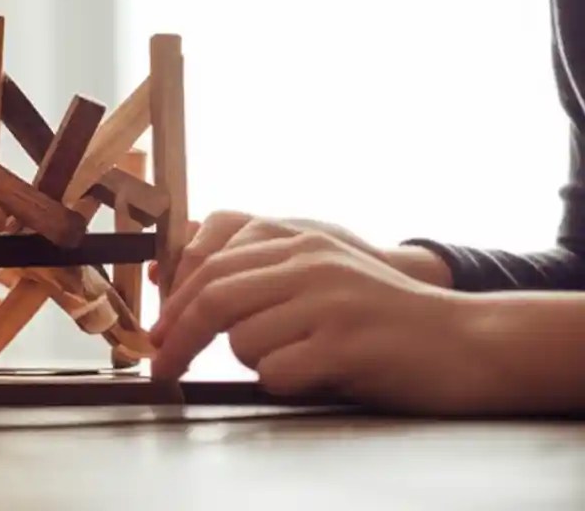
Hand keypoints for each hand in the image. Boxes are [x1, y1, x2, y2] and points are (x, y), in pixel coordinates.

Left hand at [149, 219, 493, 412]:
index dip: (174, 302)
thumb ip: (259, 277)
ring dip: (257, 362)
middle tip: (161, 369)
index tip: (157, 333)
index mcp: (299, 240)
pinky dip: (287, 384)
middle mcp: (311, 262)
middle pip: (213, 297)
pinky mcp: (346, 344)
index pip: (210, 264)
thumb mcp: (320, 277)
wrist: (467, 341)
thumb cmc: (381, 318)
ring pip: (244, 341)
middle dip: (177, 338)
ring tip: (301, 361)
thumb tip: (172, 287)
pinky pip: (279, 374)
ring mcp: (329, 302)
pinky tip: (323, 375)